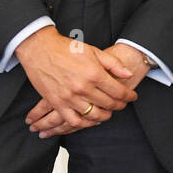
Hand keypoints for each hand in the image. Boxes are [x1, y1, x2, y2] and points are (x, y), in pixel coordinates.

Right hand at [16, 27, 136, 137]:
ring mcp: (69, 97)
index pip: (118, 91)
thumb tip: (128, 75)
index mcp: (94, 74)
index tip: (132, 97)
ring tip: (108, 113)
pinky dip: (84, 124)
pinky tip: (90, 120)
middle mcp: (83, 88)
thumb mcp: (94, 51)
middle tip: (122, 104)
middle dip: (119, 106)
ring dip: (104, 116)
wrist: (40, 48)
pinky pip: (73, 121)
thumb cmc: (66, 48)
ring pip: (93, 115)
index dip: (128, 96)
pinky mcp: (57, 103)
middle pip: (108, 104)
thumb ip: (114, 64)